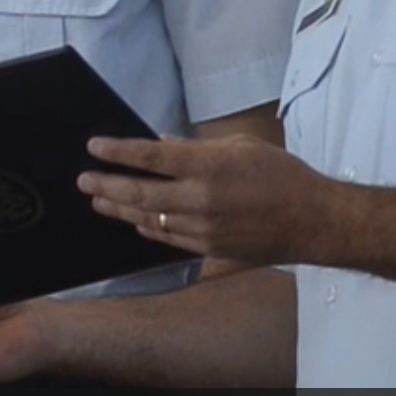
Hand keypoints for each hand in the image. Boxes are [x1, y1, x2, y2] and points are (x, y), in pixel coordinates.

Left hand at [78, 134, 338, 267]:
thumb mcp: (240, 146)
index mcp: (208, 166)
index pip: (150, 157)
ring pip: (150, 219)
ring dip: (121, 209)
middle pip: (141, 193)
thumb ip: (196, 147)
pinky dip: (148, 229)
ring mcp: (203, 229)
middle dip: (108, 185)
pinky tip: (134, 221)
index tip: (94, 147)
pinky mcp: (210, 250)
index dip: (118, 152)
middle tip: (84, 180)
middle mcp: (200, 199)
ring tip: (99, 199)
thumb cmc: (280, 175)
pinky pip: (169, 239)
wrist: (312, 220)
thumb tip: (162, 146)